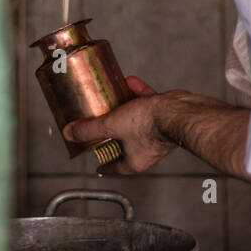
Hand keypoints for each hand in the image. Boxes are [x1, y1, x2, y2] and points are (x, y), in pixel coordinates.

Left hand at [63, 76, 177, 175]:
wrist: (180, 111)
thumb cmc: (152, 125)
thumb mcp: (111, 125)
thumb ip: (90, 129)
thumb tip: (71, 132)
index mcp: (135, 161)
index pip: (115, 167)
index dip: (104, 165)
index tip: (99, 165)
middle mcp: (148, 151)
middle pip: (125, 143)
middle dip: (114, 132)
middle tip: (104, 126)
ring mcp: (158, 135)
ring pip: (137, 123)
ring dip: (126, 109)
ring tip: (115, 96)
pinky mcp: (166, 119)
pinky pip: (149, 108)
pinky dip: (139, 96)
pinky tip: (131, 83)